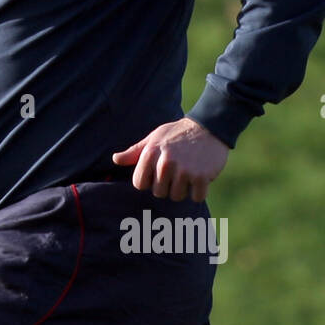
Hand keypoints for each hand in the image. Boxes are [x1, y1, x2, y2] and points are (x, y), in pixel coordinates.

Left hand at [112, 117, 228, 201]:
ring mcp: (184, 170)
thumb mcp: (154, 138)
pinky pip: (196, 197)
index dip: (149, 181)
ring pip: (176, 196)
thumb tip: (115, 159)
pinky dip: (199, 192)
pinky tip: (200, 177)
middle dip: (167, 185)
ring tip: (188, 172)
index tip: (157, 173)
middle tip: (176, 171)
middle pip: (159, 193)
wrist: (208, 127)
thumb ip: (134, 152)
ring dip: (183, 189)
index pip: (139, 184)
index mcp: (150, 153)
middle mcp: (165, 163)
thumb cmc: (177, 134)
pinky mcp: (202, 177)